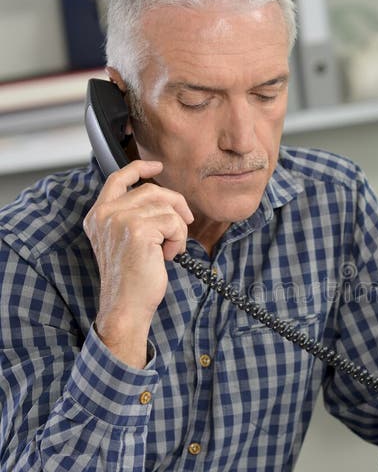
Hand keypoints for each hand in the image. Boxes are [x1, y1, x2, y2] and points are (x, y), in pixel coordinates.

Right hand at [83, 160, 193, 365]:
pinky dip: (178, 240)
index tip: (157, 166)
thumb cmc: (130, 279)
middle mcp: (105, 214)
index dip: (139, 168)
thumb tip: (163, 198)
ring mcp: (120, 219)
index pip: (117, 179)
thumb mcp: (124, 241)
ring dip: (177, 229)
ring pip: (166, 207)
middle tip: (185, 223)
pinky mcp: (139, 229)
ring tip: (168, 250)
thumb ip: (131, 216)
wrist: (126, 305)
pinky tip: (168, 256)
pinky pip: (173, 223)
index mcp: (98, 215)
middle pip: (152, 190)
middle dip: (175, 205)